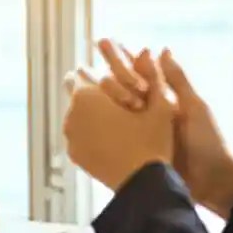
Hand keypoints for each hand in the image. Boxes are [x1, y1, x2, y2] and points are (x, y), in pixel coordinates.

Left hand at [62, 49, 175, 191]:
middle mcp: (71, 114)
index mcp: (87, 95)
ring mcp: (70, 136)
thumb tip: (152, 48)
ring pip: (78, 115)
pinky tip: (113, 139)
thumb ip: (154, 74)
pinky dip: (91, 134)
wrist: (144, 184)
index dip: (100, 75)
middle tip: (118, 101)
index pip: (82, 72)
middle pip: (77, 93)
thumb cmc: (153, 140)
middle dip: (93, 93)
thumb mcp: (161, 105)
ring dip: (92, 114)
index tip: (116, 82)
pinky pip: (79, 136)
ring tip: (118, 121)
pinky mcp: (74, 155)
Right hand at [96, 40, 232, 217]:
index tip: (102, 41)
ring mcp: (141, 129)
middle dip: (102, 74)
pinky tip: (81, 121)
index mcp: (165, 94)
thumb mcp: (194, 107)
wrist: (213, 181)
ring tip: (75, 91)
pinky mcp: (136, 149)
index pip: (139, 68)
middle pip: (120, 85)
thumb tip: (161, 48)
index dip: (120, 54)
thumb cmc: (209, 141)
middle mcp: (150, 108)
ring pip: (113, 109)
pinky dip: (98, 126)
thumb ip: (177, 80)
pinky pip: (114, 134)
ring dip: (96, 99)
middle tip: (82, 69)